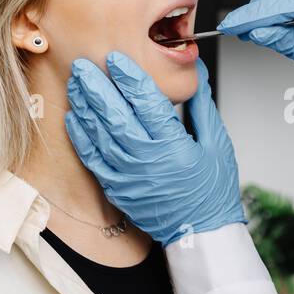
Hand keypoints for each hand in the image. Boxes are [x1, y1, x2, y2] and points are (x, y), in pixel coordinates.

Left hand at [65, 52, 244, 246]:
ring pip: (99, 134)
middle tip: (84, 64)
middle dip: (97, 86)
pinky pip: (92, 159)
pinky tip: (75, 118)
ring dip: (85, 107)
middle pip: (115, 115)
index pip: (146, 102)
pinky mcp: (117, 188)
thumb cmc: (212, 191)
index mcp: (174, 146)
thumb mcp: (217, 143)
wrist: (201, 233)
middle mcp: (147, 160)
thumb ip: (203, 106)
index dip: (130, 77)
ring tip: (77, 84)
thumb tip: (197, 72)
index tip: (117, 59)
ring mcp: (128, 176)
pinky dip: (82, 137)